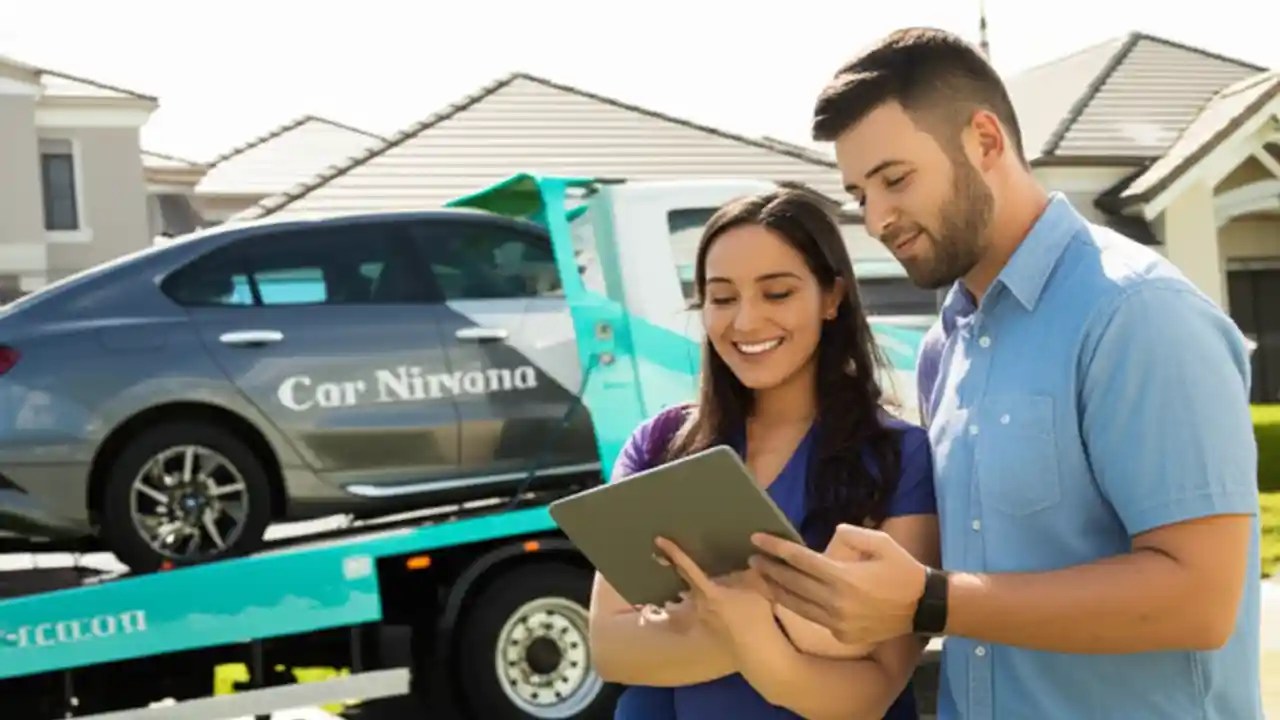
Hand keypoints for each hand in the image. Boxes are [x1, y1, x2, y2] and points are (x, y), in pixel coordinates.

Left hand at [654, 536, 773, 642]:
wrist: (758, 650)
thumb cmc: (756, 616)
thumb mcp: (757, 586)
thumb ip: (750, 570)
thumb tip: (750, 557)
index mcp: (709, 591)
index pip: (688, 568)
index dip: (675, 553)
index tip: (659, 540)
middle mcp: (700, 606)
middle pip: (685, 584)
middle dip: (677, 570)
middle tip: (665, 557)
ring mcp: (702, 621)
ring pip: (690, 601)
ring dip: (687, 592)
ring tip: (685, 583)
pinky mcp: (708, 631)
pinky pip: (698, 613)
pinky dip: (696, 607)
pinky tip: (702, 606)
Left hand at [749, 524, 926, 645]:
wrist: (923, 606)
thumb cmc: (902, 570)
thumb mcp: (880, 542)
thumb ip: (850, 535)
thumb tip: (829, 538)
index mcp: (843, 576)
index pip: (799, 559)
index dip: (775, 548)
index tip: (757, 539)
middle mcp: (835, 601)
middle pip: (792, 583)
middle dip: (768, 569)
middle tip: (751, 558)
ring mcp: (837, 622)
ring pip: (796, 605)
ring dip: (775, 590)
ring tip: (760, 578)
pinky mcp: (842, 635)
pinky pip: (813, 619)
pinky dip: (797, 607)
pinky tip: (786, 597)